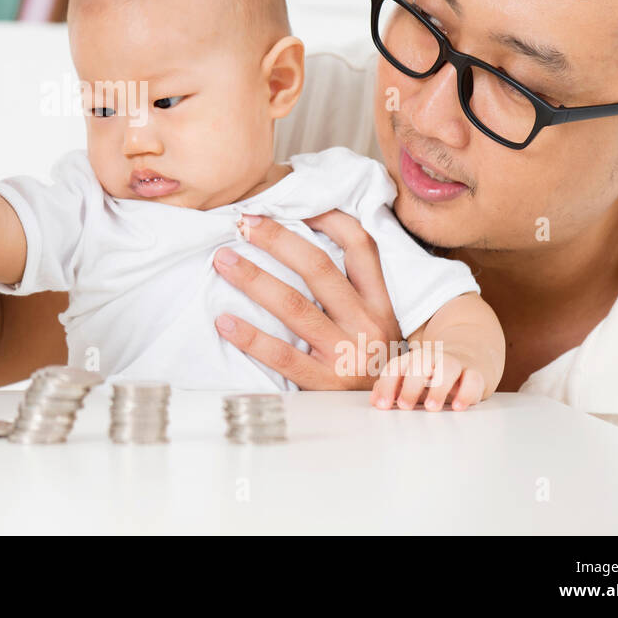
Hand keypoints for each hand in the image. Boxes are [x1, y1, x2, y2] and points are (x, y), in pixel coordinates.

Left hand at [211, 210, 402, 389]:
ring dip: (253, 279)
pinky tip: (223, 322)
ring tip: (223, 260)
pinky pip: (282, 356)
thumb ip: (351, 287)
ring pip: (294, 306)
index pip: (360, 246)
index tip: (292, 205)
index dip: (328, 219)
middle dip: (276, 240)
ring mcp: (345, 353)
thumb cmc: (371, 359)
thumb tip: (304, 237)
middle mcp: (366, 323)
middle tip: (243, 224)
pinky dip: (250, 337)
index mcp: (380, 302)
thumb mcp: (376, 320)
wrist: (394, 413)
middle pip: (318, 268)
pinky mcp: (324, 383)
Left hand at [370, 342, 487, 411]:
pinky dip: (466, 393)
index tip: (382, 405)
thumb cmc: (431, 375)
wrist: (467, 357)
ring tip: (431, 408)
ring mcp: (455, 364)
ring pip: (447, 368)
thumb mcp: (410, 380)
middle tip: (404, 407)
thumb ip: (391, 389)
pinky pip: (473, 379)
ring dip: (438, 387)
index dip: (387, 385)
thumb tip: (374, 401)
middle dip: (410, 386)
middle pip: (420, 363)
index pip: (396, 367)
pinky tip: (457, 407)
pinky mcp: (475, 373)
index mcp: (412, 359)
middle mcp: (433, 358)